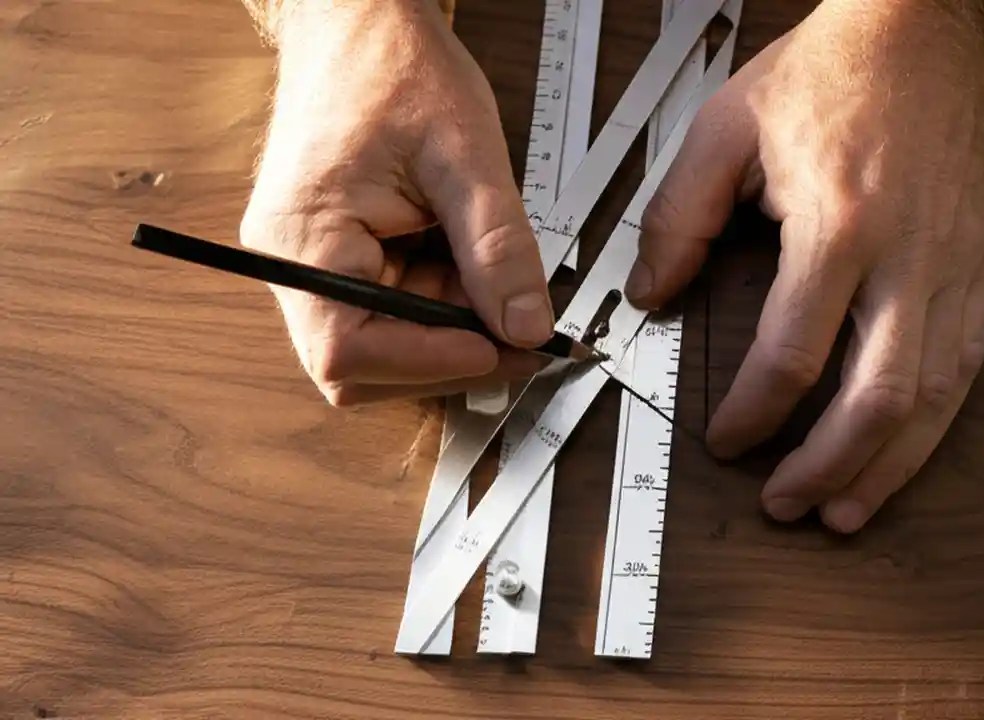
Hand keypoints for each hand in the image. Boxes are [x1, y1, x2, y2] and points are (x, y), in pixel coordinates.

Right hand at [239, 0, 552, 405]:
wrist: (360, 23)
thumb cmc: (392, 65)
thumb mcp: (466, 155)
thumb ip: (498, 248)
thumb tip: (525, 327)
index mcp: (303, 235)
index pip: (346, 350)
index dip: (426, 361)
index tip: (497, 349)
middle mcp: (291, 260)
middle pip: (363, 361)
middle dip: (446, 351)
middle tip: (521, 335)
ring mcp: (310, 261)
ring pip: (382, 342)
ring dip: (448, 330)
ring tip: (500, 289)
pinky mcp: (335, 256)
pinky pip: (388, 309)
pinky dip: (440, 304)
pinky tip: (474, 273)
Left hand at [627, 0, 983, 531]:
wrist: (922, 36)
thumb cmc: (830, 75)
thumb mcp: (725, 129)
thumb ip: (677, 217)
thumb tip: (650, 293)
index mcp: (839, 223)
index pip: (792, 353)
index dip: (752, 412)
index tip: (725, 438)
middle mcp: (907, 256)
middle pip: (877, 397)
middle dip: (828, 468)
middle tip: (788, 504)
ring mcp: (953, 269)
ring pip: (933, 399)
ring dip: (889, 467)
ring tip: (846, 509)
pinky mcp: (978, 272)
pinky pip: (965, 368)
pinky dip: (932, 425)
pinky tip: (900, 453)